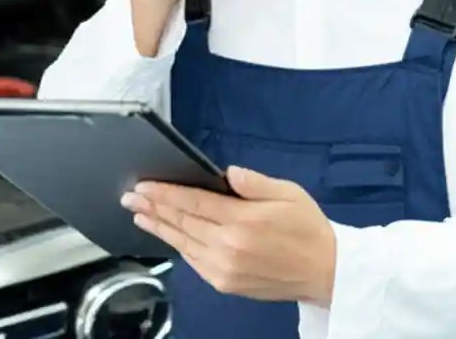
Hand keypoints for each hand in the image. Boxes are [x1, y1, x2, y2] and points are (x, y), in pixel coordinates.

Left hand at [121, 165, 335, 305]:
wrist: (325, 271)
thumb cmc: (307, 228)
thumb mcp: (287, 193)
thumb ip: (253, 182)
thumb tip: (227, 172)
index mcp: (242, 221)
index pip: (192, 202)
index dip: (164, 193)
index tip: (144, 186)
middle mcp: (228, 246)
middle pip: (181, 222)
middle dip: (153, 208)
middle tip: (130, 197)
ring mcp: (224, 268)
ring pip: (182, 243)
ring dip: (158, 227)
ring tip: (139, 215)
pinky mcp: (224, 283)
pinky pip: (193, 261)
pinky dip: (177, 245)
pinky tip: (167, 235)